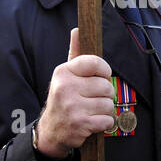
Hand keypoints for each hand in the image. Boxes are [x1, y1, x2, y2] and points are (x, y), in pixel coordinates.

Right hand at [36, 28, 115, 157]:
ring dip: (105, 110)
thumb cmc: (63, 99)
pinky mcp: (80, 124)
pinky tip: (93, 122)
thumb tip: (77, 30)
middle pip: (106, 86)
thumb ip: (74, 53)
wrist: (51, 131)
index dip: (105, 70)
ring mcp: (73, 107)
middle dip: (105, 95)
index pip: (95, 63)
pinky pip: (108, 120)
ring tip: (92, 111)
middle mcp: (66, 87)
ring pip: (109, 104)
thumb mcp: (65, 76)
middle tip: (93, 99)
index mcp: (63, 72)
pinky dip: (104, 123)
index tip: (102, 76)